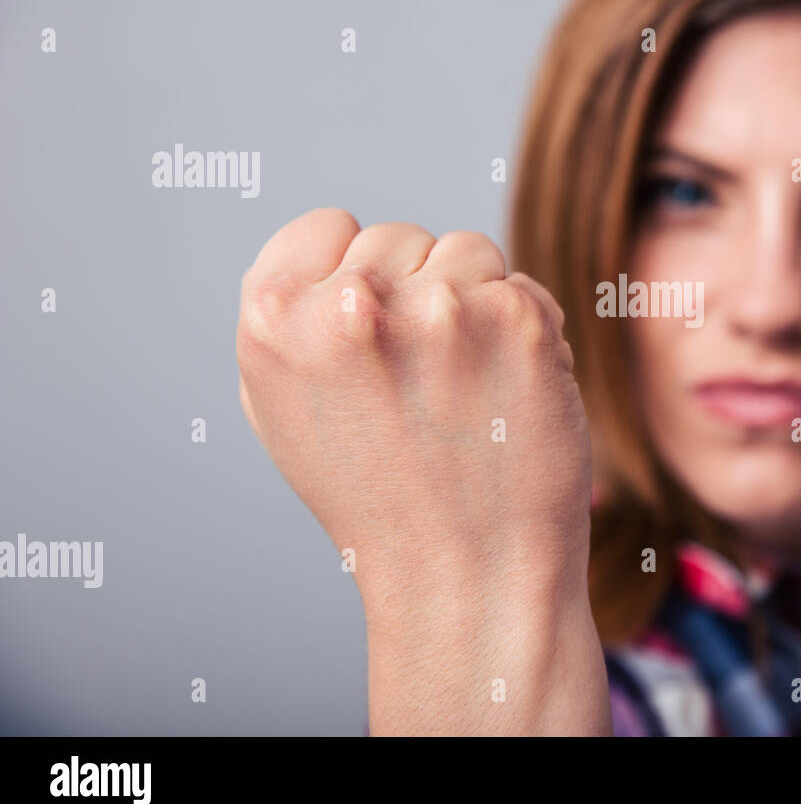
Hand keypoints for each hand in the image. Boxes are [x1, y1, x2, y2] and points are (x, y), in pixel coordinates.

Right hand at [236, 208, 608, 733]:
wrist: (467, 576)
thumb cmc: (377, 499)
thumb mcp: (282, 410)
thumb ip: (292, 319)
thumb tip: (330, 253)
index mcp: (274, 319)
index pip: (326, 227)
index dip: (353, 279)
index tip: (369, 339)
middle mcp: (351, 306)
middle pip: (399, 238)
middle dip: (414, 294)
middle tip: (420, 385)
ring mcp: (441, 309)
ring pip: (467, 252)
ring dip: (473, 305)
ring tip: (463, 390)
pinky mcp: (519, 319)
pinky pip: (522, 287)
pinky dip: (523, 332)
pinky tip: (507, 394)